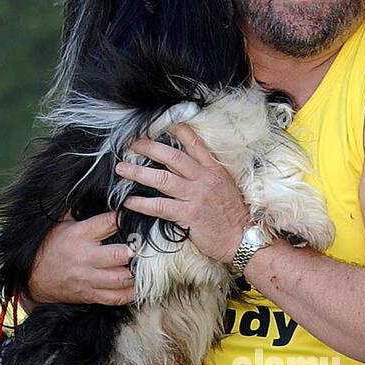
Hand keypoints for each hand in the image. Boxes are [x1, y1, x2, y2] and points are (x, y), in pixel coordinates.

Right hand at [27, 209, 135, 307]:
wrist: (33, 279)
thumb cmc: (49, 247)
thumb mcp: (60, 224)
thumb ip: (78, 211)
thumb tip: (94, 194)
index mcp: (80, 235)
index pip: (109, 223)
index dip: (125, 218)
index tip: (134, 214)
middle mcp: (86, 258)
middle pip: (121, 254)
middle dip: (136, 250)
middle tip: (145, 246)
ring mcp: (89, 279)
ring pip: (122, 278)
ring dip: (137, 272)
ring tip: (145, 266)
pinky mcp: (91, 295)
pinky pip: (116, 297)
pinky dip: (131, 293)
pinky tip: (138, 285)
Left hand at [116, 122, 249, 264]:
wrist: (242, 239)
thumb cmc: (233, 217)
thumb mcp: (225, 188)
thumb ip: (206, 176)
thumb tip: (184, 168)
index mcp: (214, 169)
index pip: (194, 143)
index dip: (176, 130)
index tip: (159, 124)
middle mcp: (204, 178)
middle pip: (172, 156)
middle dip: (148, 147)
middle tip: (131, 144)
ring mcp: (196, 196)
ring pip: (162, 178)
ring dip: (138, 172)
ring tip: (122, 169)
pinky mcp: (189, 214)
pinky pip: (160, 206)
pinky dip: (142, 203)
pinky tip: (129, 201)